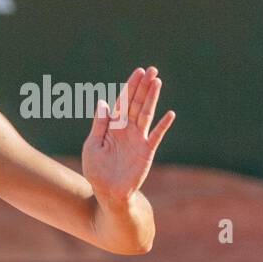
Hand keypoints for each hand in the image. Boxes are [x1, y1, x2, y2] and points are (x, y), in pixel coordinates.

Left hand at [82, 66, 175, 204]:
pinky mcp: (146, 151)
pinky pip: (156, 136)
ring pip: (146, 114)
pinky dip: (163, 125)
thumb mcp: (92, 146)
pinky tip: (170, 114)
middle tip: (152, 69)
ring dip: (152, 98)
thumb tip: (102, 102)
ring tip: (158, 81)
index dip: (130, 87)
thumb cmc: (97, 170)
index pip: (123, 102)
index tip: (137, 72)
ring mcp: (138, 139)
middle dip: (143, 87)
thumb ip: (99, 125)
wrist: (107, 192)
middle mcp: (127, 130)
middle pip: (137, 104)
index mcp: (112, 127)